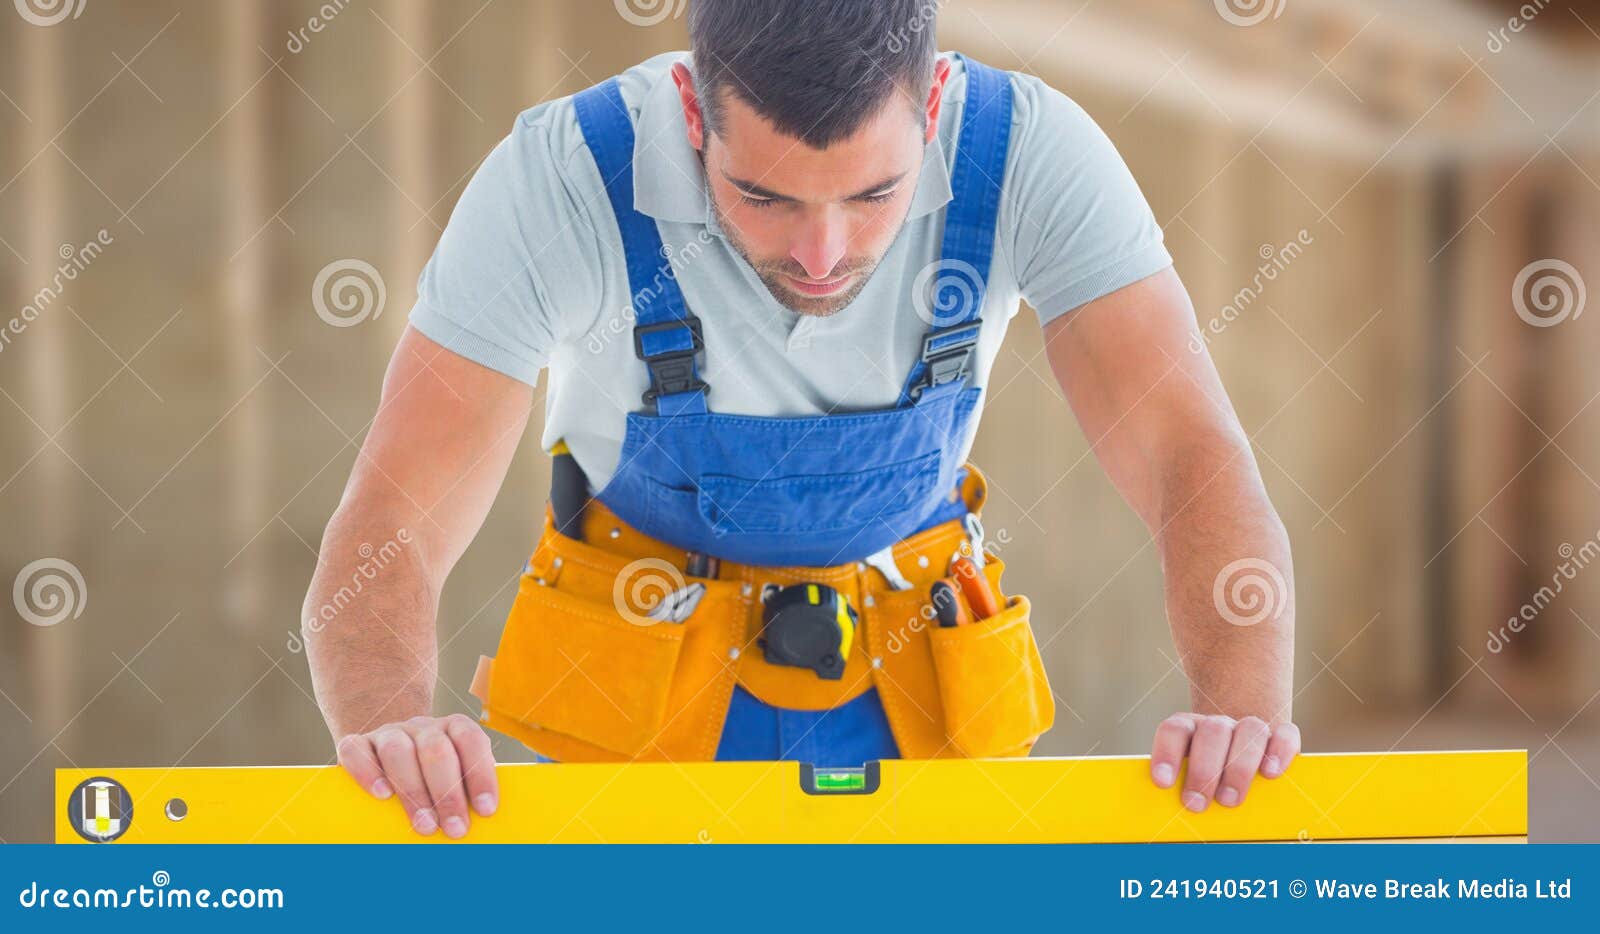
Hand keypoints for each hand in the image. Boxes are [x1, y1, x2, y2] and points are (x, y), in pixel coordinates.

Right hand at [336, 714, 499, 837]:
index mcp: (454, 728)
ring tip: (424, 825)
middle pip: (435, 749)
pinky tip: (382, 796)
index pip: (471, 741)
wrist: (391, 754)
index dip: (481, 775)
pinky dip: (368, 773)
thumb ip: (469, 794)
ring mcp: (388, 732)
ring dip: (413, 791)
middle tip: (454, 829)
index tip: (486, 810)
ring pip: (397, 750)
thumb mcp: (457, 778)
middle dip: (448, 793)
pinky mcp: (359, 744)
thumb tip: (487, 831)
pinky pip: (356, 751)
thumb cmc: (435, 778)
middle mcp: (422, 726)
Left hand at [1149, 713, 1299, 811]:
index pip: (1175, 730)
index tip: (1162, 783)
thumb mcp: (1188, 783)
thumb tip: (1166, 829)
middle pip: (1213, 731)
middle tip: (1196, 804)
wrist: (1239, 757)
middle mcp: (1219, 725)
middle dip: (1204, 770)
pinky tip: (1271, 774)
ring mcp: (1249, 728)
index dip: (1167, 753)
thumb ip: (1179, 792)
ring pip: (1250, 729)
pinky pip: (1286, 734)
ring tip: (1230, 800)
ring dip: (1240, 766)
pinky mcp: (1281, 736)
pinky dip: (1280, 752)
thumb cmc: (1207, 780)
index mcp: (1189, 730)